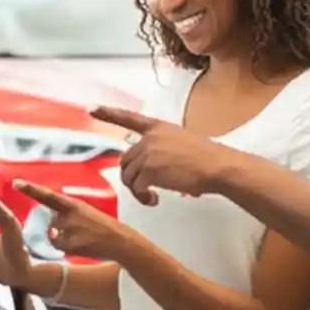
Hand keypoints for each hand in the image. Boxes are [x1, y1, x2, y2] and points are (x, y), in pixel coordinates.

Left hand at [14, 179, 137, 260]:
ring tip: (84, 238)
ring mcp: (70, 230)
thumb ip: (68, 213)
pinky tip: (83, 246)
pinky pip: (60, 247)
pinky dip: (68, 248)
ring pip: (54, 236)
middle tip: (81, 231)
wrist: (122, 242)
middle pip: (51, 222)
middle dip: (59, 227)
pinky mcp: (72, 244)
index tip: (15, 183)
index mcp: (73, 204)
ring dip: (64, 239)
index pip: (47, 195)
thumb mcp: (86, 212)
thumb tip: (52, 223)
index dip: (31, 189)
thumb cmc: (104, 227)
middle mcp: (70, 215)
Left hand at [91, 105, 230, 205]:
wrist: (217, 166)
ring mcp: (148, 153)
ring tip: (151, 197)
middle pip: (125, 159)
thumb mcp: (183, 142)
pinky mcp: (149, 170)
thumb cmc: (207, 158)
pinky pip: (136, 187)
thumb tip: (154, 167)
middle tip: (143, 188)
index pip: (128, 118)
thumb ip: (163, 148)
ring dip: (137, 189)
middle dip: (130, 175)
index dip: (108, 113)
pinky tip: (154, 200)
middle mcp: (150, 138)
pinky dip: (142, 197)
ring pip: (128, 176)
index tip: (92, 109)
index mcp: (158, 127)